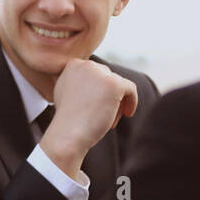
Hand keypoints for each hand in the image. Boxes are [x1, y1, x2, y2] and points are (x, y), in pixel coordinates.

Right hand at [40, 59, 137, 177]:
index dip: (98, 92)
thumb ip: (81, 82)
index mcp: (73, 65)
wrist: (67, 134)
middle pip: (108, 77)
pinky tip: (127, 114)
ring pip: (119, 85)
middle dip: (108, 97)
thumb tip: (100, 81)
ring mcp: (100, 73)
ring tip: (108, 121)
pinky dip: (131, 101)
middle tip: (103, 115)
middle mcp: (86, 65)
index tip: (95, 108)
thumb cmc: (68, 120)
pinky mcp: (114, 83)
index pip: (96, 74)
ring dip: (117, 103)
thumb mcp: (68, 93)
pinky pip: (130, 89)